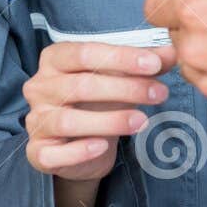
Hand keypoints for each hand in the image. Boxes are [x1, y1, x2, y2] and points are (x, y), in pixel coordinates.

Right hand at [23, 40, 175, 179]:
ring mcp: (36, 120)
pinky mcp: (38, 152)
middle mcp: (40, 87)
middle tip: (159, 94)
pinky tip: (103, 147)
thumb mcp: (122, 79)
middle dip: (124, 89)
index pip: (86, 53)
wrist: (82, 147)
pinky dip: (79, 150)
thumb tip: (171, 53)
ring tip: (141, 121)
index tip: (154, 64)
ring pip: (67, 120)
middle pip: (80, 85)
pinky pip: (54, 153)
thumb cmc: (98, 102)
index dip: (122, 58)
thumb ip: (145, 65)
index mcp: (55, 59)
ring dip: (109, 121)